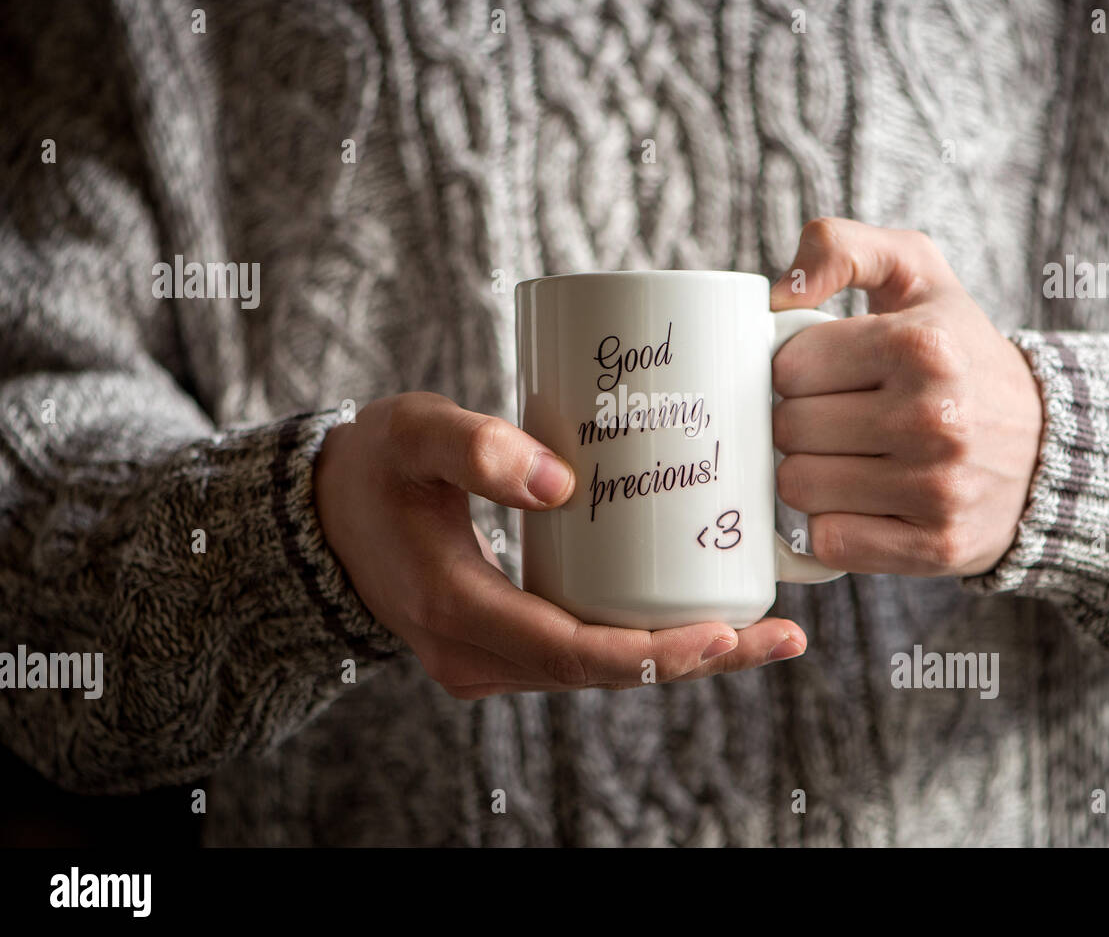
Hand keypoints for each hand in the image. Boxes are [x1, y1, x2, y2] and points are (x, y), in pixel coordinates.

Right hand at [313, 392, 807, 698]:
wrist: (326, 515)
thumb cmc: (374, 467)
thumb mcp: (411, 435)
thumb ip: (477, 448)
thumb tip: (561, 483)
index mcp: (457, 612)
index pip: (573, 654)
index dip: (656, 651)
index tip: (729, 632)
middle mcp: (476, 657)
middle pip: (604, 674)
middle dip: (696, 657)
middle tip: (781, 636)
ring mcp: (489, 660)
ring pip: (600, 670)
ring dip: (678, 653)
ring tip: (761, 627)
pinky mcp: (503, 646)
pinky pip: (584, 652)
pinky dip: (642, 639)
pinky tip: (697, 614)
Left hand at [770, 218, 1043, 575]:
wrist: (1049, 446)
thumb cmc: (960, 353)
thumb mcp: (917, 273)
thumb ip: (842, 246)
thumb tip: (777, 294)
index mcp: (923, 344)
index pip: (788, 368)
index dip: (796, 373)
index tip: (827, 376)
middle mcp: (934, 416)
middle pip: (788, 429)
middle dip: (798, 423)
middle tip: (837, 419)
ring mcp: (936, 487)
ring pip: (797, 487)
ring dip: (808, 476)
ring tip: (847, 459)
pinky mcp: (934, 545)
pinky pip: (827, 540)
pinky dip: (831, 525)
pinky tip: (861, 503)